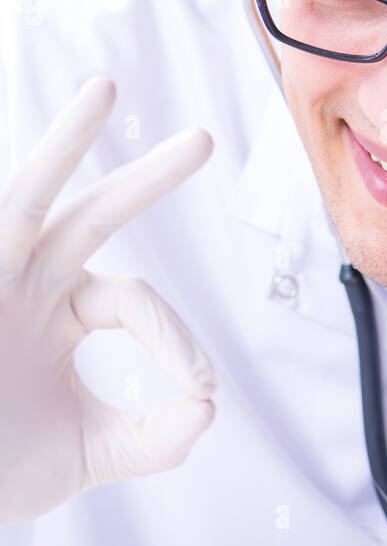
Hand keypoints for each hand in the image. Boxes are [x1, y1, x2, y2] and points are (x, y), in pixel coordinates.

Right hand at [0, 74, 217, 526]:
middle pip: (94, 216)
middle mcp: (28, 281)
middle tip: (205, 143)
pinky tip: (27, 176)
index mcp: (64, 309)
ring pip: (27, 198)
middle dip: (148, 180)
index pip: (134, 301)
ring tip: (104, 91)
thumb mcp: (85, 453)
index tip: (203, 386)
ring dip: (64, 144)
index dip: (177, 337)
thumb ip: (152, 438)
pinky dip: (6, 202)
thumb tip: (208, 408)